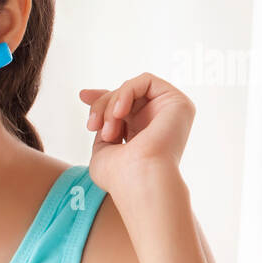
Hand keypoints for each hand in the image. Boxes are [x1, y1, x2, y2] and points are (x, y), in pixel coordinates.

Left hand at [78, 73, 194, 193]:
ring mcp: (170, 112)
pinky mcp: (178, 102)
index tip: (83, 95)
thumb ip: (101, 124)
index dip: (103, 98)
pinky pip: (145, 80)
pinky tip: (118, 114)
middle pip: (123, 96)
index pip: (124, 105)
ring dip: (110, 105)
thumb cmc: (118, 177)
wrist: (139, 182)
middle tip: (93, 126)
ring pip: (131, 88)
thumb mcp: (102, 148)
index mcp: (143, 133)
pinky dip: (125, 93)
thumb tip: (89, 95)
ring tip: (108, 131)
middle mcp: (158, 121)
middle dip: (101, 106)